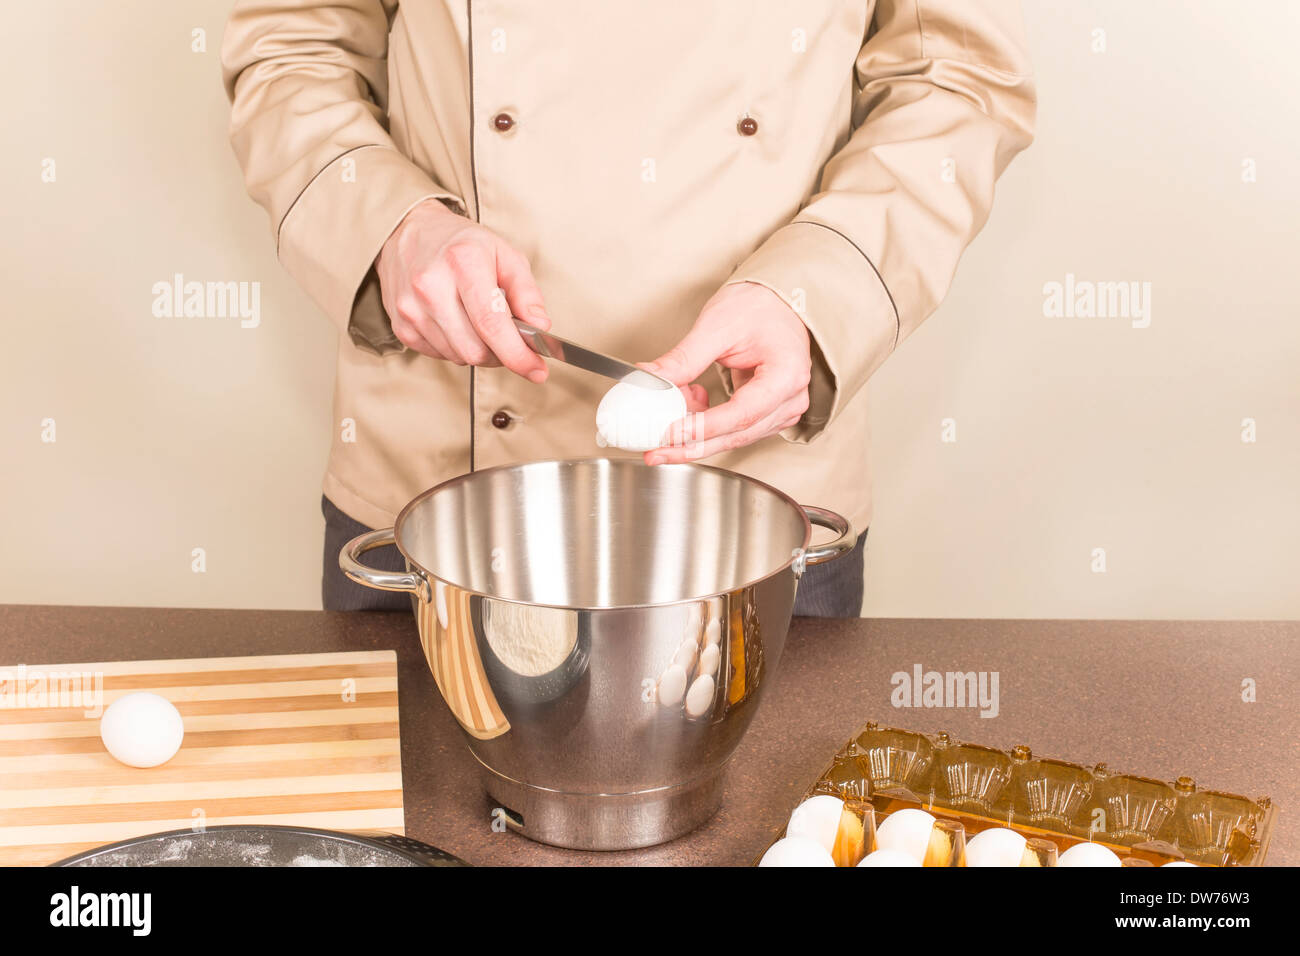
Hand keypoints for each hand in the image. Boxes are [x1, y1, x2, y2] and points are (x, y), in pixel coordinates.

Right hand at [375, 199, 550, 381]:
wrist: (408, 231)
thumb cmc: (462, 244)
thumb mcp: (505, 254)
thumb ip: (527, 292)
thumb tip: (540, 328)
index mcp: (463, 261)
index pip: (492, 324)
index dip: (518, 354)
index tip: (537, 370)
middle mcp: (431, 286)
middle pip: (476, 350)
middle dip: (501, 354)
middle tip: (510, 340)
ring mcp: (411, 308)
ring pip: (459, 357)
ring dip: (479, 351)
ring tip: (480, 325)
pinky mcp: (400, 325)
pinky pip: (440, 355)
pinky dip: (456, 348)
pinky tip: (457, 324)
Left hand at [641, 282, 810, 463]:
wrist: (776, 300)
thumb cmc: (758, 306)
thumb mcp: (716, 326)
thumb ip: (685, 358)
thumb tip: (651, 379)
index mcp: (786, 375)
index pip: (741, 414)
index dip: (702, 428)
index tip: (670, 433)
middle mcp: (791, 398)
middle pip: (737, 435)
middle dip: (691, 444)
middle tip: (655, 451)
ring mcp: (783, 408)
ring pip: (734, 436)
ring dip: (696, 431)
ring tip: (667, 412)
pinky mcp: (769, 412)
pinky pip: (735, 428)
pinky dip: (706, 422)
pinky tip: (689, 403)